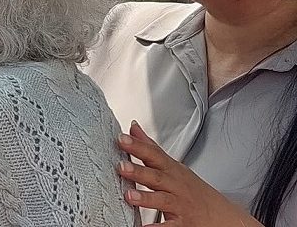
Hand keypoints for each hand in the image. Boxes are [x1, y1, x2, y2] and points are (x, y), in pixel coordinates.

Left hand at [117, 120, 260, 225]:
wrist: (224, 216)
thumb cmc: (192, 190)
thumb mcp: (173, 165)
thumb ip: (151, 147)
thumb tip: (133, 128)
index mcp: (171, 170)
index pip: (154, 155)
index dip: (138, 147)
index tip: (121, 139)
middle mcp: (176, 186)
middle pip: (157, 176)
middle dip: (139, 171)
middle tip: (121, 166)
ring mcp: (180, 205)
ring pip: (163, 200)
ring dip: (146, 198)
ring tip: (129, 196)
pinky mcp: (183, 224)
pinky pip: (169, 226)